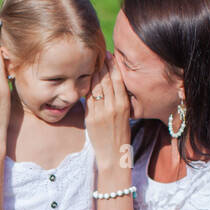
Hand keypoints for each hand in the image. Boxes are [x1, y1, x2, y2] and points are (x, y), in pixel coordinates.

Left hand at [84, 52, 132, 178]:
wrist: (113, 155)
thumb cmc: (120, 135)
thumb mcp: (125, 116)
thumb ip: (118, 101)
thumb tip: (110, 86)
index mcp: (124, 105)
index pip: (118, 80)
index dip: (113, 66)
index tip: (109, 55)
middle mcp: (114, 107)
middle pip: (106, 81)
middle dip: (102, 66)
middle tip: (97, 54)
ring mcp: (101, 113)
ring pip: (96, 88)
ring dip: (93, 74)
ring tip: (90, 63)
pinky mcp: (91, 119)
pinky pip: (88, 99)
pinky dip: (86, 88)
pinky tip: (84, 80)